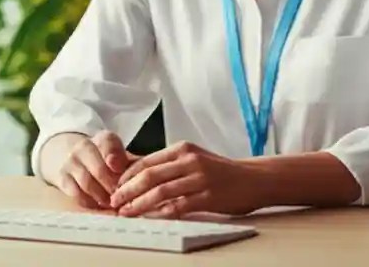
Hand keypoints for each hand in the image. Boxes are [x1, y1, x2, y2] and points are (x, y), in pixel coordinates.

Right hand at [44, 131, 136, 209]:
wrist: (72, 156)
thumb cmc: (105, 160)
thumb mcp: (119, 155)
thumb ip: (133, 164)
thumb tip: (148, 176)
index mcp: (103, 139)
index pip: (108, 142)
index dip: (113, 155)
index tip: (118, 168)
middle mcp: (84, 147)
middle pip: (98, 168)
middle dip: (112, 186)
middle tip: (123, 198)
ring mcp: (71, 162)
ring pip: (87, 183)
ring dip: (102, 197)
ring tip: (114, 205)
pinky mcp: (62, 178)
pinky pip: (77, 195)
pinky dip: (91, 204)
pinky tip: (101, 208)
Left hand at [110, 141, 263, 217]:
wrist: (254, 179)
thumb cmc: (219, 171)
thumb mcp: (192, 159)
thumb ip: (168, 165)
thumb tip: (135, 171)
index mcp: (181, 149)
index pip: (145, 162)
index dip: (126, 176)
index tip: (114, 188)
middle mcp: (189, 160)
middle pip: (149, 175)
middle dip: (127, 190)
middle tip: (114, 202)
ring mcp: (199, 178)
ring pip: (160, 191)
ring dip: (139, 204)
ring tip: (126, 212)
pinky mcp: (209, 196)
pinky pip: (179, 206)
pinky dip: (162, 213)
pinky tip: (151, 218)